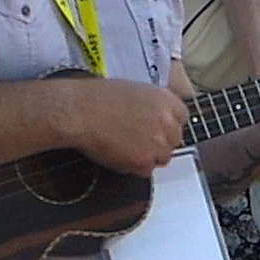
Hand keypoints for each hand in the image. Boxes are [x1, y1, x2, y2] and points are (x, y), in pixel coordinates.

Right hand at [65, 77, 187, 176]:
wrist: (77, 112)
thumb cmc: (95, 98)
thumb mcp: (132, 90)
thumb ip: (152, 105)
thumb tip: (157, 118)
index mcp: (164, 99)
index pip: (182, 116)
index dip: (169, 123)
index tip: (159, 127)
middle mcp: (166, 122)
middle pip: (175, 139)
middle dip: (160, 141)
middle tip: (139, 138)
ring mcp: (157, 143)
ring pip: (163, 157)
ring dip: (149, 155)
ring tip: (125, 145)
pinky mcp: (144, 161)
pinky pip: (146, 170)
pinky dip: (133, 166)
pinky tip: (117, 153)